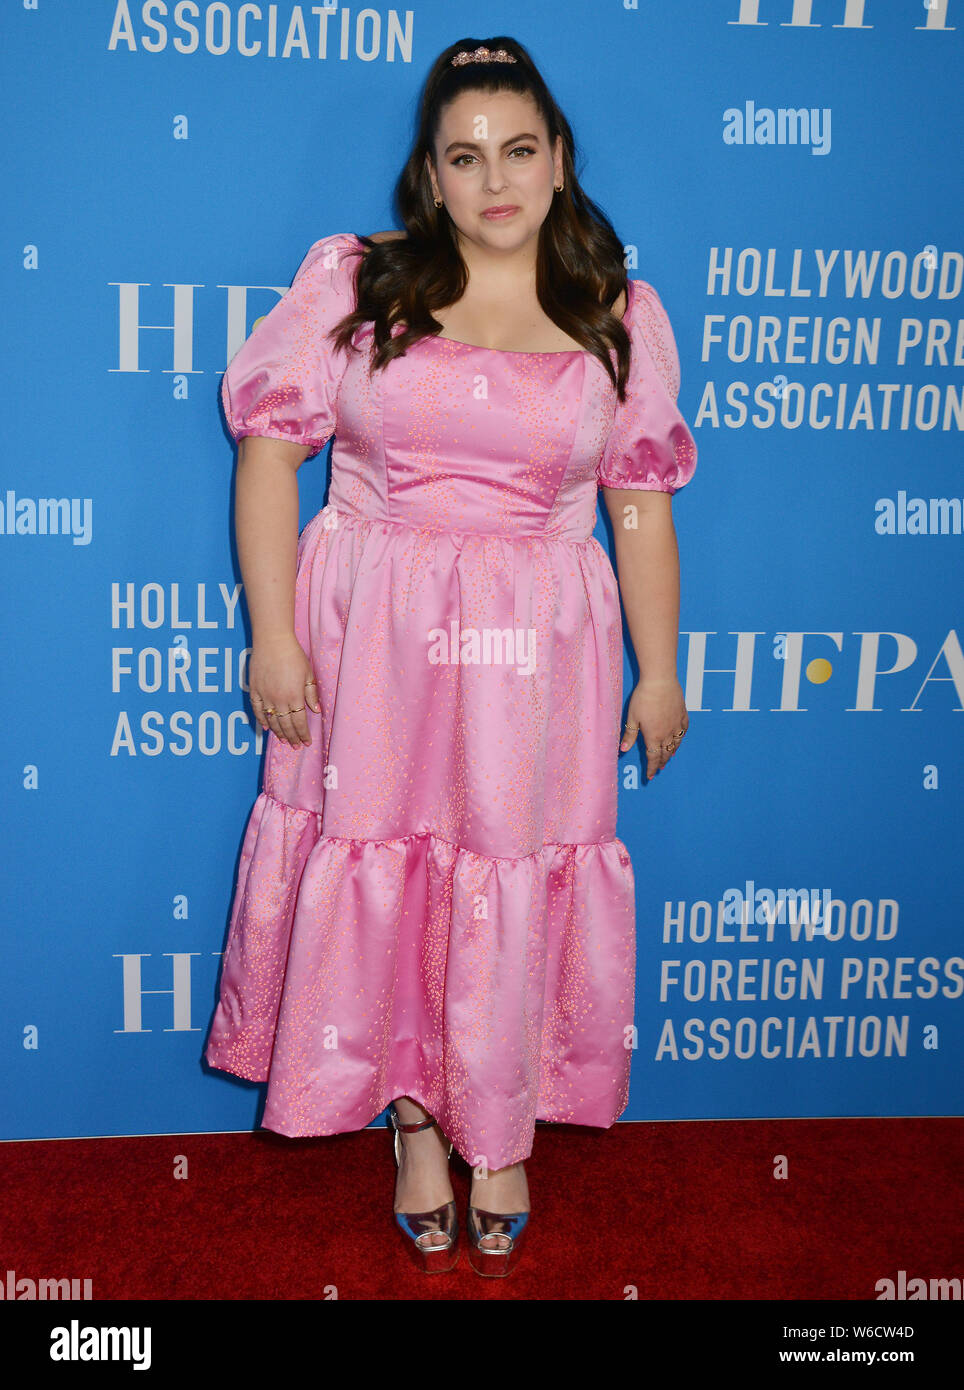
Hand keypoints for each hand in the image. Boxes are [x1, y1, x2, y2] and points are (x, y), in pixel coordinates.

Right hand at [248, 632, 320, 747]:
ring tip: (284, 740)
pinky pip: (258, 710)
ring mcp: (265, 696)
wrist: (272, 641)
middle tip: (296, 746)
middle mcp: (279, 699)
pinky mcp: (254, 690)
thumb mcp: (308, 674)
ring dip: (278, 733)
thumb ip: (311, 693)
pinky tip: (267, 728)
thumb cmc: (293, 655)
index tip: (306, 742)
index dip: (303, 734)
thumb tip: (316, 711)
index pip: (299, 722)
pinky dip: (262, 720)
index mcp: (294, 696)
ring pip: (272, 721)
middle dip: (292, 737)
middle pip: (286, 725)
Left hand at [619, 675, 687, 779]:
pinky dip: (681, 737)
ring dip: (672, 753)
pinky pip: (684, 730)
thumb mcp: (632, 717)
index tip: (650, 776)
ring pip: (676, 744)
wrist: (660, 681)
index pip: (653, 757)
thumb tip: (623, 750)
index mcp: (653, 736)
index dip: (651, 768)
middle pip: (665, 753)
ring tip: (669, 758)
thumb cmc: (643, 698)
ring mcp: (677, 724)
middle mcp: (667, 733)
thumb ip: (629, 735)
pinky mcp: (683, 714)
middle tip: (659, 769)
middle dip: (661, 763)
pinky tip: (679, 738)